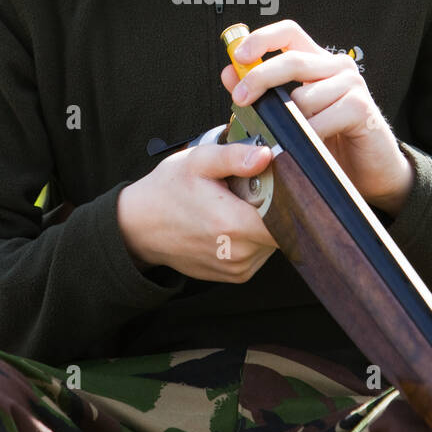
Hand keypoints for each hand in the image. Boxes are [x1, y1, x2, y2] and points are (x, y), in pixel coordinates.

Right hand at [116, 140, 278, 282]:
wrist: (140, 226)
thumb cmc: (167, 191)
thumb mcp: (198, 161)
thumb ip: (234, 157)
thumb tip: (266, 155)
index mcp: (233, 224)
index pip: (288, 220)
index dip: (291, 200)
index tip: (278, 185)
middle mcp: (239, 253)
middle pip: (284, 229)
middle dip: (274, 207)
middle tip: (247, 191)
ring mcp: (238, 269)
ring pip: (274, 242)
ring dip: (263, 223)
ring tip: (234, 207)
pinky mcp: (236, 276)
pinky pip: (260, 253)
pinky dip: (253, 237)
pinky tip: (230, 223)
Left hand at [220, 19, 414, 216]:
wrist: (369, 171)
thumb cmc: (329, 141)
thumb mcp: (290, 114)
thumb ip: (261, 93)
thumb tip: (229, 73)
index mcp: (317, 61)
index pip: (288, 33)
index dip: (261, 39)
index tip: (239, 56)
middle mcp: (336, 66)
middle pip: (291, 59)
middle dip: (259, 78)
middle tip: (239, 99)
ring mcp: (351, 84)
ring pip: (303, 96)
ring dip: (287, 121)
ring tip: (285, 139)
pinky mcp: (361, 107)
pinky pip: (321, 119)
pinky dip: (307, 135)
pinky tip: (307, 146)